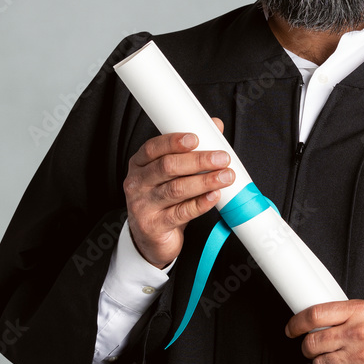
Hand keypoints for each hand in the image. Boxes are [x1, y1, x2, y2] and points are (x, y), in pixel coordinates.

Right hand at [122, 119, 234, 267]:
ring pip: (176, 189)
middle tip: (222, 158)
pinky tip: (214, 196)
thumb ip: (192, 150)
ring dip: (205, 181)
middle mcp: (137, 183)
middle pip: (167, 166)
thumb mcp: (174, 174)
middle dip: (198, 161)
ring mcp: (143, 205)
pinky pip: (181, 213)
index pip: (153, 147)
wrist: (151, 237)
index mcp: (139, 164)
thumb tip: (215, 126)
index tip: (196, 138)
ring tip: (226, 177)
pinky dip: (200, 204)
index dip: (174, 141)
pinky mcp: (154, 225)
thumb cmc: (165, 199)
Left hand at [285, 300, 363, 363]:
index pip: (315, 315)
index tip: (291, 329)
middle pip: (312, 343)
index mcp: (359, 311)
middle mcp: (359, 332)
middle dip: (308, 348)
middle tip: (313, 349)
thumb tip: (320, 321)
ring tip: (332, 361)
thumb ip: (348, 314)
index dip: (296, 323)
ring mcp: (362, 357)